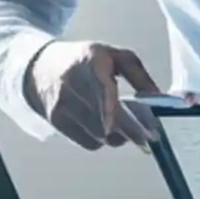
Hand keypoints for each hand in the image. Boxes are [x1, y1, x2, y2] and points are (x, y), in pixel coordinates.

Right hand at [24, 40, 172, 150]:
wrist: (41, 67)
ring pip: (99, 134)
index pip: (104, 90)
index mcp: (89, 62)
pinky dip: (102, 138)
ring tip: (125, 125)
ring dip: (118, 135)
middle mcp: (72, 84)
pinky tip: (105, 126)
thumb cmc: (84, 60)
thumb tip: (158, 97)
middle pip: (105, 119)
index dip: (122, 112)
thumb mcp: (114, 56)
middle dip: (130, 131)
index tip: (145, 128)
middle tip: (147, 137)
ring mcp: (62, 105)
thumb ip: (139, 75)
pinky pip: (89, 142)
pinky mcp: (57, 122)